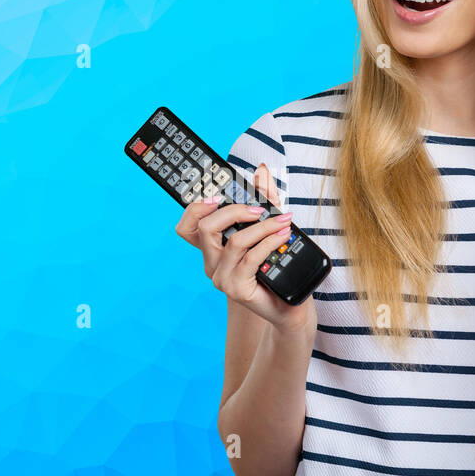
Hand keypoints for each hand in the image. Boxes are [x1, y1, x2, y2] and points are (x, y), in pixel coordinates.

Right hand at [175, 163, 315, 333]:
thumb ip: (264, 199)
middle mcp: (212, 263)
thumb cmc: (275, 267)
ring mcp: (222, 278)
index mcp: (212, 249)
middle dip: (234, 211)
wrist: (287, 305)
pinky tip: (283, 236)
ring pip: (234, 242)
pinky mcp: (236, 289)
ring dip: (262, 227)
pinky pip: (251, 258)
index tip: (217, 196)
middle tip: (260, 209)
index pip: (187, 227)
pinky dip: (269, 242)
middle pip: (206, 229)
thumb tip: (262, 170)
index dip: (195, 208)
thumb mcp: (269, 226)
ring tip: (283, 221)